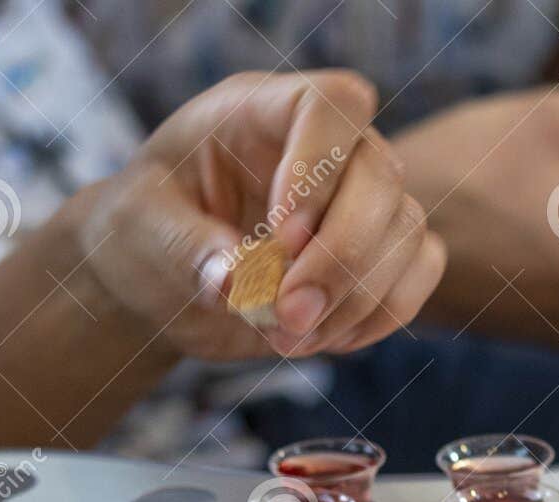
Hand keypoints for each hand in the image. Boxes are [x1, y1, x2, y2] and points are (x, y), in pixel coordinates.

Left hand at [78, 70, 446, 361]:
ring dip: (353, 300)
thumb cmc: (144, 232)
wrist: (158, 277)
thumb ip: (184, 249)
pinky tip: (320, 339)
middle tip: (285, 316)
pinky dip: (377, 316)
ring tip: (284, 337)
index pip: (332, 105)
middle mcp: (327, 148)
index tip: (280, 237)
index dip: (320, 168)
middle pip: (381, 175)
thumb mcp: (140, 231)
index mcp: (262, 113)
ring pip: (406, 232)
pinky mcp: (375, 254)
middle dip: (340, 257)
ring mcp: (358, 199)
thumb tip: (232, 281)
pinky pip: (418, 275)